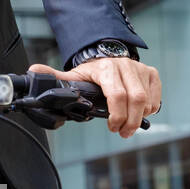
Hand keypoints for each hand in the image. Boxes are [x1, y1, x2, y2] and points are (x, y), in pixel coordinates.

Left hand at [28, 58, 160, 137]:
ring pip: (147, 100)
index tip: (112, 127)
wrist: (107, 55)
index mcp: (106, 68)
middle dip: (130, 121)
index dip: (117, 114)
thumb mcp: (74, 75)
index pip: (117, 94)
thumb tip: (33, 72)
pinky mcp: (152, 74)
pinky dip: (150, 110)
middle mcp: (126, 66)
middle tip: (123, 133)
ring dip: (139, 117)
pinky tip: (139, 114)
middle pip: (136, 99)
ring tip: (128, 125)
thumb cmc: (91, 71)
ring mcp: (141, 70)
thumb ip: (56, 78)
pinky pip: (156, 98)